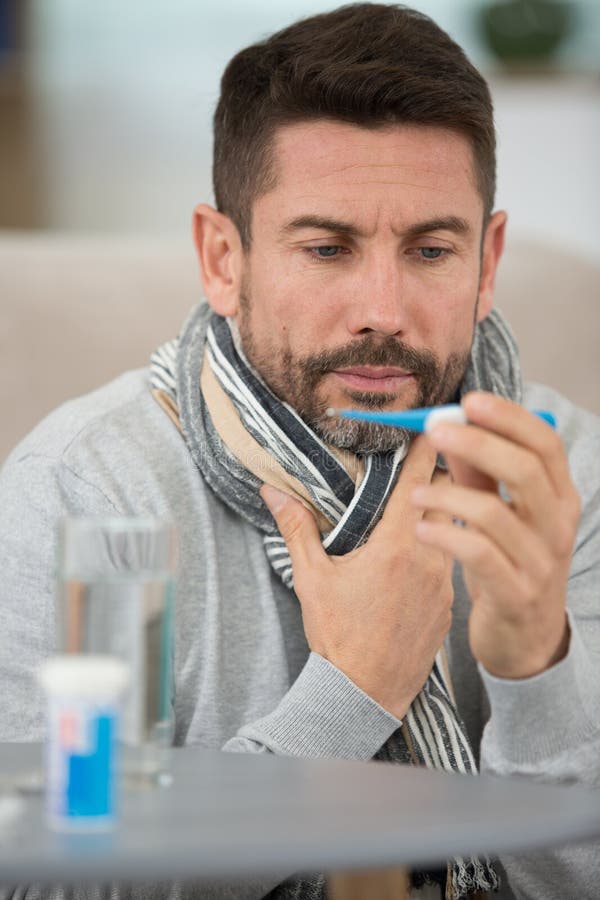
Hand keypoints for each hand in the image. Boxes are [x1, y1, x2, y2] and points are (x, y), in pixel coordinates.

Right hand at [260, 437, 453, 719]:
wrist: (364, 696)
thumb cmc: (338, 637)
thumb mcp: (311, 579)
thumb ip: (296, 529)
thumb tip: (272, 491)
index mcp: (398, 546)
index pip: (422, 480)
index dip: (428, 446)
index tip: (433, 421)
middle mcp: (431, 560)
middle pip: (445, 501)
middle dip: (433, 480)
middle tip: (415, 466)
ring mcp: (444, 586)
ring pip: (449, 534)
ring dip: (434, 519)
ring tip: (409, 516)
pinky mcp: (448, 608)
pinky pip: (446, 566)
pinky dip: (433, 554)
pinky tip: (407, 566)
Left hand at [412, 391, 579, 678]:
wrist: (525, 638)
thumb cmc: (508, 563)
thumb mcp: (500, 514)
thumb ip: (478, 473)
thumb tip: (446, 425)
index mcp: (559, 497)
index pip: (545, 444)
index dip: (509, 418)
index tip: (469, 400)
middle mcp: (557, 526)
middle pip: (524, 470)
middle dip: (477, 443)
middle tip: (434, 430)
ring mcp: (539, 562)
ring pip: (493, 514)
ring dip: (446, 496)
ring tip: (416, 494)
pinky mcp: (515, 594)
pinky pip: (477, 555)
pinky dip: (444, 535)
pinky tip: (421, 528)